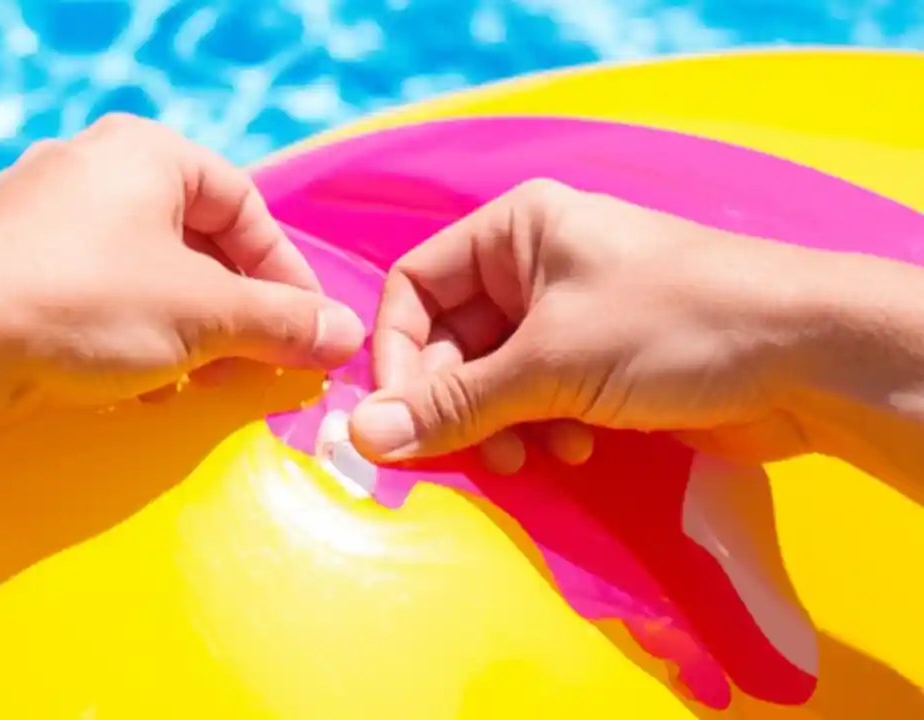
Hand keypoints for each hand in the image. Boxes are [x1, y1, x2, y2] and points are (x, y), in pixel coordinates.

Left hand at [0, 114, 363, 406]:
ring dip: (183, 331)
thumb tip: (345, 338)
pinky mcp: (6, 267)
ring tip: (197, 381)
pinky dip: (126, 337)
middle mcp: (90, 168)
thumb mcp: (202, 314)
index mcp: (145, 152)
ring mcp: (39, 216)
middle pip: (194, 240)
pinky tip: (132, 388)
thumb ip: (281, 323)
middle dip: (233, 310)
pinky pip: (92, 295)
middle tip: (258, 364)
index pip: (244, 206)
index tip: (308, 332)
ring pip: (142, 273)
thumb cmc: (82, 304)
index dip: (285, 273)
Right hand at [349, 179, 828, 472]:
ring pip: (490, 379)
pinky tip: (577, 449)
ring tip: (531, 454)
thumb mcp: (550, 363)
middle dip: (458, 402)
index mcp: (515, 231)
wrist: (807, 358)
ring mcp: (567, 318)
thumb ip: (454, 405)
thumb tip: (361, 438)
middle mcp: (533, 267)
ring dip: (500, 425)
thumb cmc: (671, 326)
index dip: (399, 355)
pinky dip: (541, 429)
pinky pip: (535, 400)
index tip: (400, 418)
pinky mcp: (597, 365)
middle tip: (475, 452)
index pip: (414, 288)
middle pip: (451, 342)